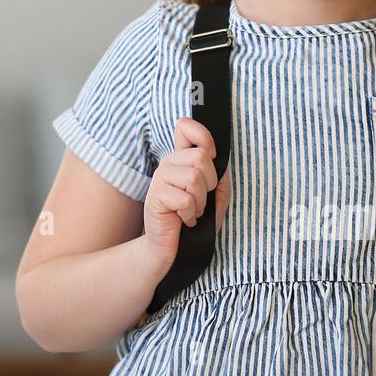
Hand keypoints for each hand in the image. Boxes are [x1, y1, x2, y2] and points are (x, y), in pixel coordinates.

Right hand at [141, 117, 230, 269]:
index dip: (203, 136)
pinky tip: (184, 220)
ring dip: (200, 202)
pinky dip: (191, 214)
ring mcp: (160, 179)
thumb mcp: (216, 195)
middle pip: (200, 156)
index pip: (185, 126)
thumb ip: (220, 174)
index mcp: (182, 159)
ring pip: (194, 177)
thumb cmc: (196, 220)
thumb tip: (218, 158)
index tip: (212, 156)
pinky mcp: (155, 197)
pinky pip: (185, 199)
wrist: (177, 249)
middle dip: (209, 183)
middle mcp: (169, 164)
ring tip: (192, 211)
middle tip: (201, 200)